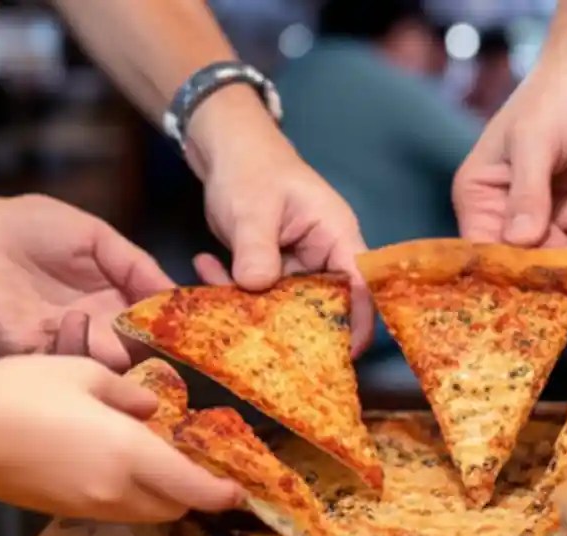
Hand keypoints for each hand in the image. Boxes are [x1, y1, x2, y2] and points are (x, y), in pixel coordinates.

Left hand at [0, 193, 174, 370]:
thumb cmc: (28, 226)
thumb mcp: (96, 235)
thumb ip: (136, 263)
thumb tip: (175, 293)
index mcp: (114, 296)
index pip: (154, 320)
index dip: (177, 328)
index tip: (202, 335)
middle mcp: (96, 325)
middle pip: (138, 349)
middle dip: (160, 355)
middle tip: (184, 361)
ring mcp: (68, 343)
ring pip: (109, 364)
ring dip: (128, 362)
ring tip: (149, 356)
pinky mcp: (37, 357)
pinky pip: (71, 368)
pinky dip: (89, 363)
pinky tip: (105, 348)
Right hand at [0, 355, 242, 521]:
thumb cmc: (19, 392)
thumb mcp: (82, 374)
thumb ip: (127, 393)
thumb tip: (152, 408)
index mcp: (131, 456)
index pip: (195, 490)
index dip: (223, 494)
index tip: (240, 489)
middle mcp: (115, 491)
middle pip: (173, 507)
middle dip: (191, 491)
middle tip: (193, 459)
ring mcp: (86, 506)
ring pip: (142, 511)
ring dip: (158, 493)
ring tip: (151, 455)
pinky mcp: (61, 510)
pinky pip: (111, 508)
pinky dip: (126, 492)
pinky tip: (111, 458)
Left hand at [182, 88, 373, 354]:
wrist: (226, 149)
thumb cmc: (252, 166)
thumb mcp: (254, 206)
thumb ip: (257, 246)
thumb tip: (257, 287)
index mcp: (336, 237)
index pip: (361, 286)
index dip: (357, 322)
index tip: (342, 355)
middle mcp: (323, 257)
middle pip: (324, 305)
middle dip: (294, 327)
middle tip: (260, 342)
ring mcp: (296, 266)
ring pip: (285, 305)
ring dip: (252, 307)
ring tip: (215, 294)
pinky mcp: (271, 270)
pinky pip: (258, 294)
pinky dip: (231, 289)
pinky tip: (205, 266)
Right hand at [453, 60, 566, 274]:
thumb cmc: (551, 99)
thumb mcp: (535, 142)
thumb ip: (528, 193)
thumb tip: (521, 241)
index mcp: (480, 199)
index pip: (487, 251)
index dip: (511, 273)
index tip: (544, 283)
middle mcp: (507, 218)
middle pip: (529, 265)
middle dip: (565, 269)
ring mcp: (545, 222)